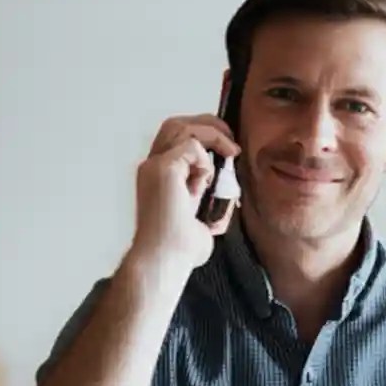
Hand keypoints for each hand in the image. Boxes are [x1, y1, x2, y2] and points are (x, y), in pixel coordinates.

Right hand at [131, 114, 240, 272]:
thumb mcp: (204, 220)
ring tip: (231, 152)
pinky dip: (206, 160)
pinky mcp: (163, 169)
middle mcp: (152, 167)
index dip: (204, 138)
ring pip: (182, 127)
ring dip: (212, 136)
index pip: (177, 140)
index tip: (228, 153)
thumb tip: (230, 193)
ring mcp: (154, 166)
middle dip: (208, 125)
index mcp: (160, 177)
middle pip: (176, 124)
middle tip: (232, 141)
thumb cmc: (181, 250)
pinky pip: (191, 146)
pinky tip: (208, 182)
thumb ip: (211, 201)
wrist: (166, 261)